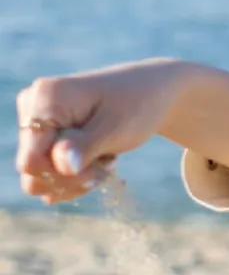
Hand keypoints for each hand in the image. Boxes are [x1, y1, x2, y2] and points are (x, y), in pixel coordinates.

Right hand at [15, 58, 186, 205]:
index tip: (97, 168)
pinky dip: (74, 178)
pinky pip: (46, 176)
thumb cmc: (136, 105)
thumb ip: (85, 146)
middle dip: (72, 178)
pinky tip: (96, 164)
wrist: (150, 94)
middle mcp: (30, 108)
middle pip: (34, 173)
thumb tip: (62, 165)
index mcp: (44, 99)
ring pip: (39, 179)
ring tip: (103, 160)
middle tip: (106, 164)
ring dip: (75, 180)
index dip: (63, 175)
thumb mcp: (116, 127)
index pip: (31, 161)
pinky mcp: (44, 138)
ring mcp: (35, 123)